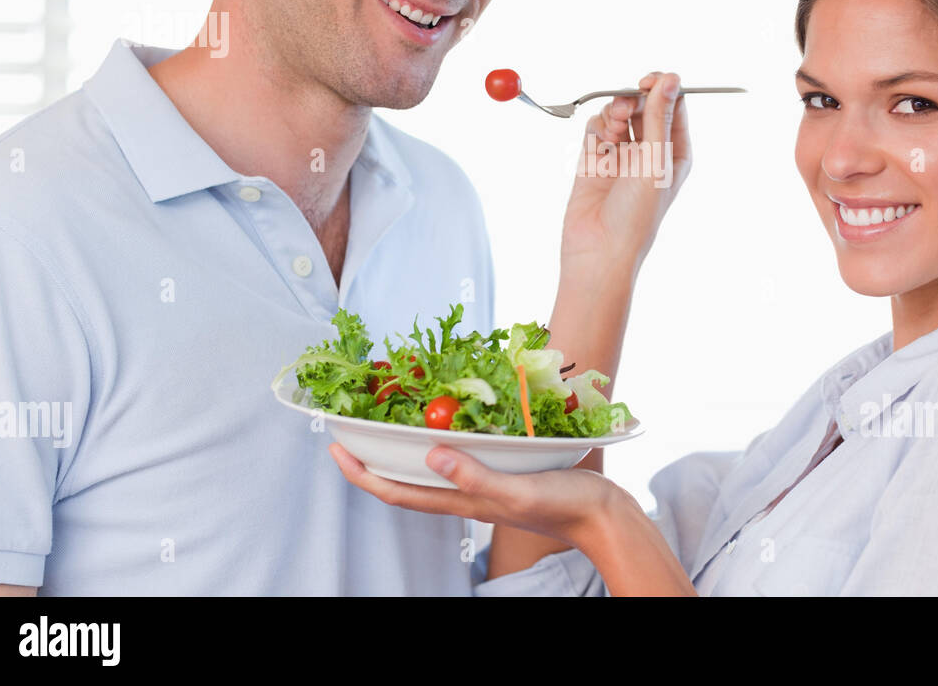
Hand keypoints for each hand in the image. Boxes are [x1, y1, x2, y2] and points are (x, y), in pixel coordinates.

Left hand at [329, 442, 620, 549]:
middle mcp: (466, 495)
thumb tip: (430, 455)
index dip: (362, 473)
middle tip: (353, 430)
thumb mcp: (516, 488)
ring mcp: (483, 486)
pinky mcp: (502, 474)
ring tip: (388, 424)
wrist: (601, 515)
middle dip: (374, 459)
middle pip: (406, 481)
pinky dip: (443, 440)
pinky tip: (450, 423)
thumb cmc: (563, 505)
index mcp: (463, 501)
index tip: (336, 448)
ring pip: (430, 469)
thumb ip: (475, 476)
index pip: (397, 491)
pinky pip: (460, 457)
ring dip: (404, 449)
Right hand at [560, 71, 691, 273]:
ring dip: (613, 113)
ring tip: (611, 131)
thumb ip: (660, 117)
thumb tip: (671, 79)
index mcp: (675, 153)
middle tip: (625, 108)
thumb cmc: (636, 215)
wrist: (599, 250)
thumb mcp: (655, 161)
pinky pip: (596, 128)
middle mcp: (650, 152)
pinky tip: (599, 142)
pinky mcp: (594, 160)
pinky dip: (597, 127)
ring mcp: (621, 155)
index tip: (647, 81)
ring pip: (618, 113)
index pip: (673, 106)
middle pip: (643, 105)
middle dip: (633, 100)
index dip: (662, 88)